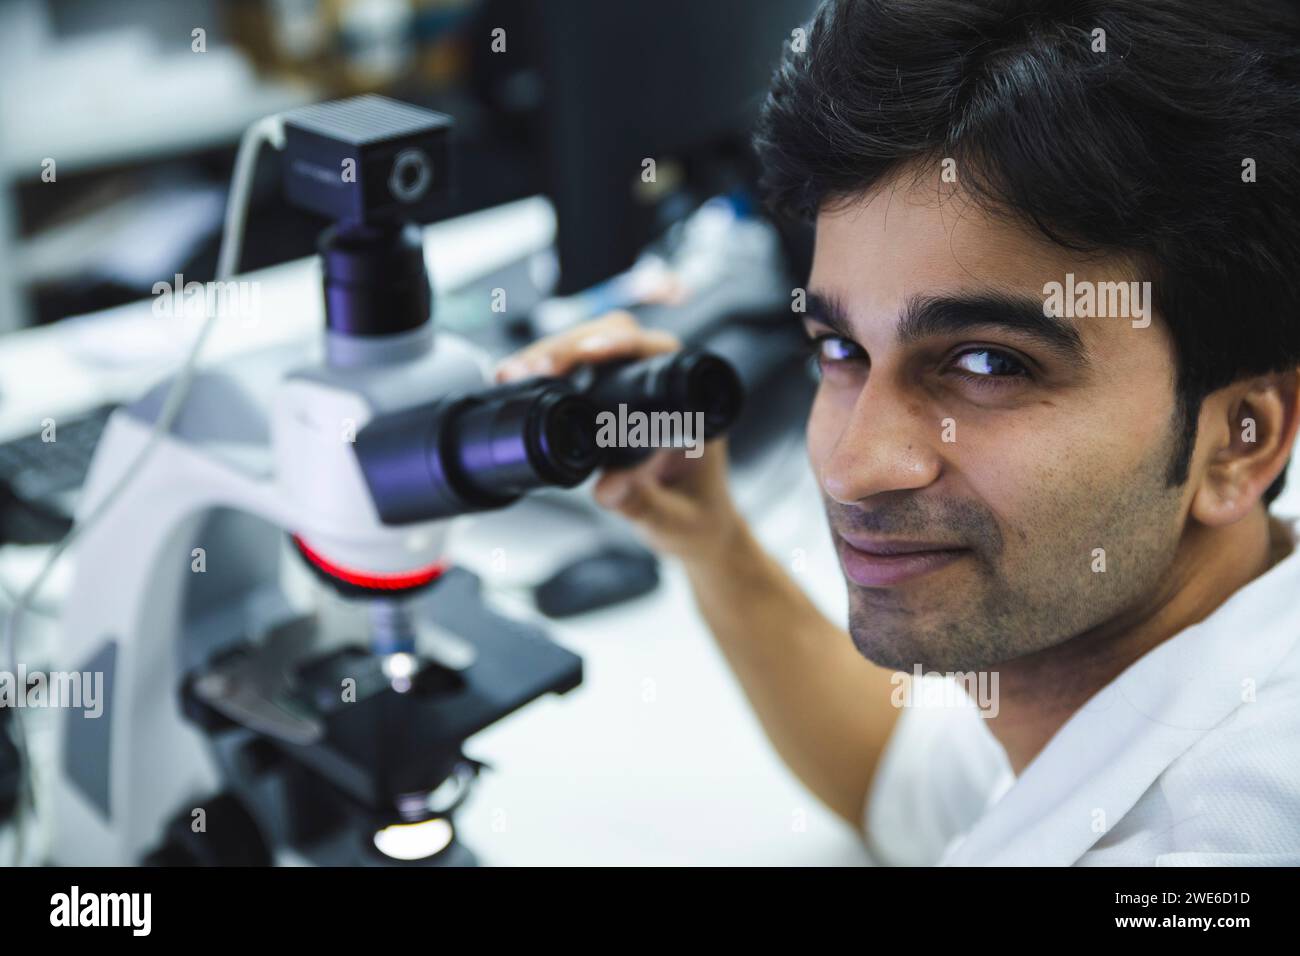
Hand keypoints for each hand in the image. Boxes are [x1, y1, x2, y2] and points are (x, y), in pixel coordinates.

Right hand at [496, 312, 744, 565]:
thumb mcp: (673, 520)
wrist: (698, 531)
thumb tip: (607, 489)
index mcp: (691, 406)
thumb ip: (644, 505)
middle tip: (535, 367)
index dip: (622, 344)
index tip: (590, 352)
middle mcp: (664, 390)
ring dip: (553, 355)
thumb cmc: (699, 521)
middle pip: (616, 337)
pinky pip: (579, 375)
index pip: (657, 353)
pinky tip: (516, 381)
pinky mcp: (612, 406)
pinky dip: (548, 375)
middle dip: (571, 344)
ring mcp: (636, 395)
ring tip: (512, 372)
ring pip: (591, 349)